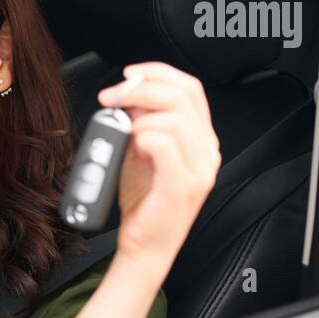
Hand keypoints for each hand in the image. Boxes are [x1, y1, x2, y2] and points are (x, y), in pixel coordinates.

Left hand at [97, 62, 220, 276]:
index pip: (190, 88)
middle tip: (112, 97)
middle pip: (183, 97)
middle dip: (141, 89)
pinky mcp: (182, 187)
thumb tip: (125, 96)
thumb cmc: (143, 200)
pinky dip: (144, 136)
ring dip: (140, 115)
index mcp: (200, 138)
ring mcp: (199, 169)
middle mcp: (206, 151)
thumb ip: (140, 122)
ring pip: (176, 118)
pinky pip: (166, 146)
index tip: (129, 74)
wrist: (144, 244)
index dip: (158, 73)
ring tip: (122, 130)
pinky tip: (132, 143)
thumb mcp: (140, 150)